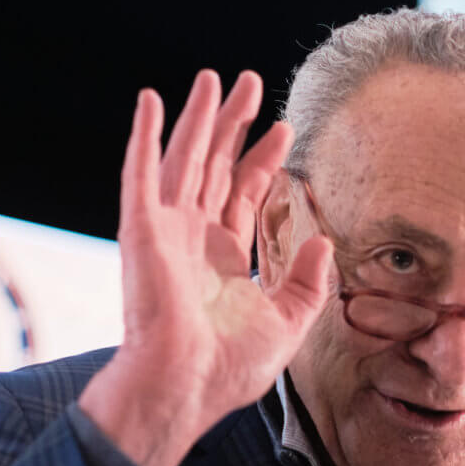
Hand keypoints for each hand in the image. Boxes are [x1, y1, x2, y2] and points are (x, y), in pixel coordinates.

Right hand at [78, 70, 333, 465]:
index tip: (284, 129)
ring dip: (196, 117)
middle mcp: (193, 238)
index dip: (264, 159)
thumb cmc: (228, 369)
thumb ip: (307, 283)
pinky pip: (141, 173)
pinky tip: (151, 101)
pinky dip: (144, 136)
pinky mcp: (141, 230)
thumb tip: (323, 242)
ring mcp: (165, 230)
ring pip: (184, 158)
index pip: (245, 193)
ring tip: (212, 79)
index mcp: (224, 259)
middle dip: (233, 124)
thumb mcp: (288, 324)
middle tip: (248, 83)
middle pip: (215, 166)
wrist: (184, 386)